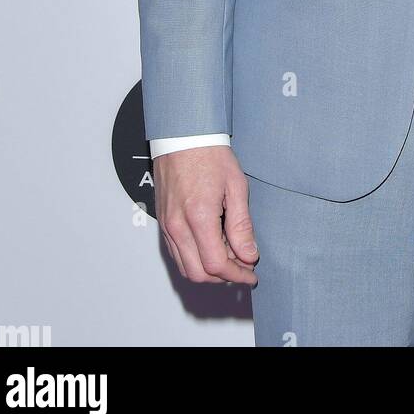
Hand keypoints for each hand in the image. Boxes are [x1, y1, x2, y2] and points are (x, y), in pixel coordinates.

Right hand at [154, 145, 258, 285]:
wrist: (182, 136)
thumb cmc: (210, 154)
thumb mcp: (236, 186)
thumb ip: (241, 225)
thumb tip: (248, 255)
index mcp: (198, 217)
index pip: (217, 264)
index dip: (237, 275)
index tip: (251, 274)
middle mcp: (178, 226)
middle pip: (199, 273)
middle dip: (224, 277)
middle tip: (243, 268)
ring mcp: (167, 226)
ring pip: (186, 267)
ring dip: (209, 271)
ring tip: (230, 258)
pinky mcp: (163, 223)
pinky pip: (177, 254)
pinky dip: (195, 260)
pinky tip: (212, 248)